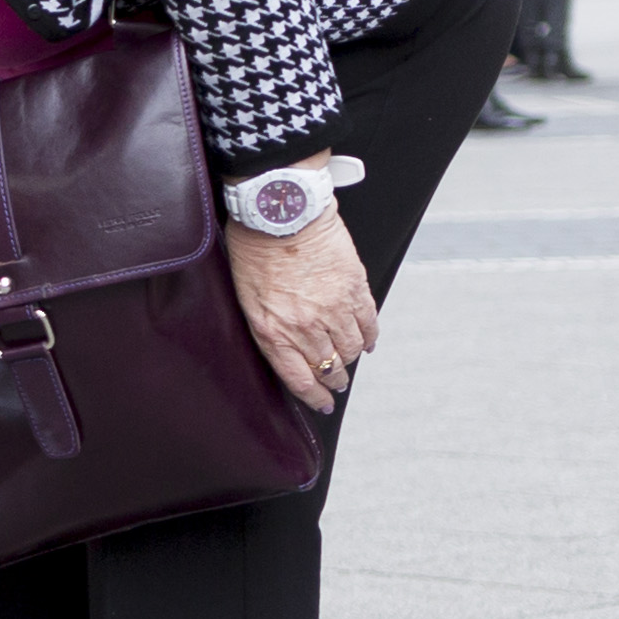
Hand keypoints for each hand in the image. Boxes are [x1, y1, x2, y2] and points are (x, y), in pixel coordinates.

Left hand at [225, 204, 377, 413]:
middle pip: (328, 366)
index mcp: (272, 330)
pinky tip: (368, 342)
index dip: (313, 396)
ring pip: (352, 348)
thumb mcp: (247, 297)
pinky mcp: (354, 289)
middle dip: (333, 380)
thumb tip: (286, 346)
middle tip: (336, 384)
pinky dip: (371, 337)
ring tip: (350, 362)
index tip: (322, 404)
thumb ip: (269, 325)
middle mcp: (304, 326)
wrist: (281, 213)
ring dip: (352, 359)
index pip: (298, 378)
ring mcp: (333, 309)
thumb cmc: (255, 249)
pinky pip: (369, 323)